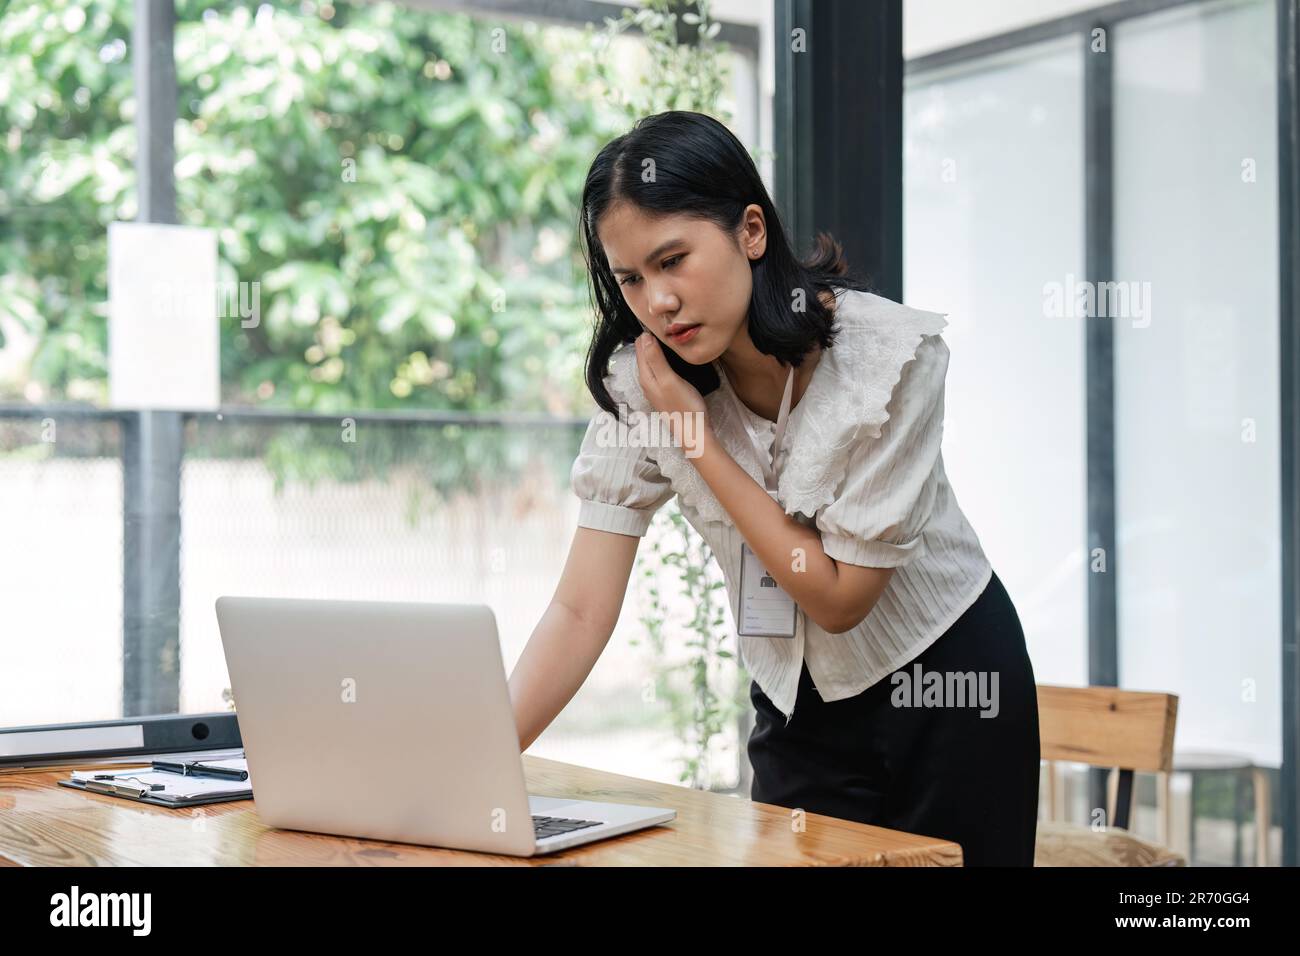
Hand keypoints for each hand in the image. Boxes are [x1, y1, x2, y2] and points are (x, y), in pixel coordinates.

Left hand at [635, 332, 710, 451]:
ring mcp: (655, 387)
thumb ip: (656, 359)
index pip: (641, 346)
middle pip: (644, 353)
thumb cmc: (684, 407)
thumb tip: (644, 337)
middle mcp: (647, 381)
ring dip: (655, 348)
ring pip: (651, 361)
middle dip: (649, 338)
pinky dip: (662, 359)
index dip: (647, 332)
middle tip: (661, 322)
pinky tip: (670, 357)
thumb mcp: (669, 380)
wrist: (694, 432)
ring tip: (666, 334)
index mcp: (645, 376)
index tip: (657, 319)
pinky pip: (659, 369)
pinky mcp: (665, 391)